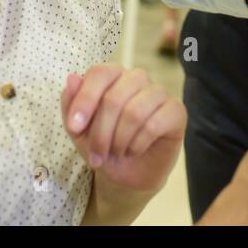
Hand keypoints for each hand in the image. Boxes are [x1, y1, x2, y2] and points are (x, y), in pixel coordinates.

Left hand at [61, 65, 184, 195]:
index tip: (74, 127)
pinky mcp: (176, 111)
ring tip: (116, 153)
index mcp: (113, 75)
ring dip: (119, 141)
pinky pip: (155, 124)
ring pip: (134, 112)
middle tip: (97, 154)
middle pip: (114, 97)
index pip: (100, 73)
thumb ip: (71, 103)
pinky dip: (138, 143)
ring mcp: (159, 93)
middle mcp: (137, 78)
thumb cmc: (102, 145)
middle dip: (101, 133)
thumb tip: (72, 78)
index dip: (85, 99)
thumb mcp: (78, 130)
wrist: (126, 175)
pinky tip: (134, 150)